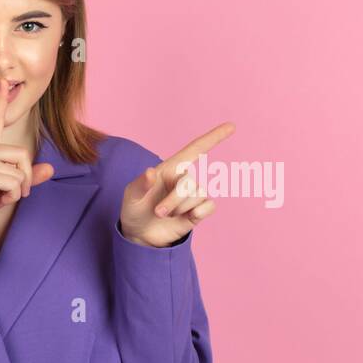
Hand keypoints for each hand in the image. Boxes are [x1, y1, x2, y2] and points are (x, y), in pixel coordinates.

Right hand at [0, 78, 53, 232]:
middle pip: (23, 154)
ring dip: (17, 190)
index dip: (0, 102)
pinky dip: (11, 196)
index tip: (3, 82)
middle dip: (26, 178)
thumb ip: (28, 177)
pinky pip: (15, 182)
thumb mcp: (8, 187)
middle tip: (12, 192)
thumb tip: (50, 169)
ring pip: (20, 171)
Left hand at [119, 122, 234, 246]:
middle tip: (158, 212)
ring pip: (198, 195)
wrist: (140, 236)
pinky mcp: (197, 212)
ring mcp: (192, 197)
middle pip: (190, 182)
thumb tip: (150, 172)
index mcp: (170, 169)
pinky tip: (189, 217)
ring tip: (166, 215)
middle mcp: (184, 180)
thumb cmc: (134, 209)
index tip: (232, 126)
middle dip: (174, 200)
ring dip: (180, 208)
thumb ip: (140, 184)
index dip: (213, 137)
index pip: (195, 149)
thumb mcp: (131, 196)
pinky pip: (209, 206)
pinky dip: (200, 212)